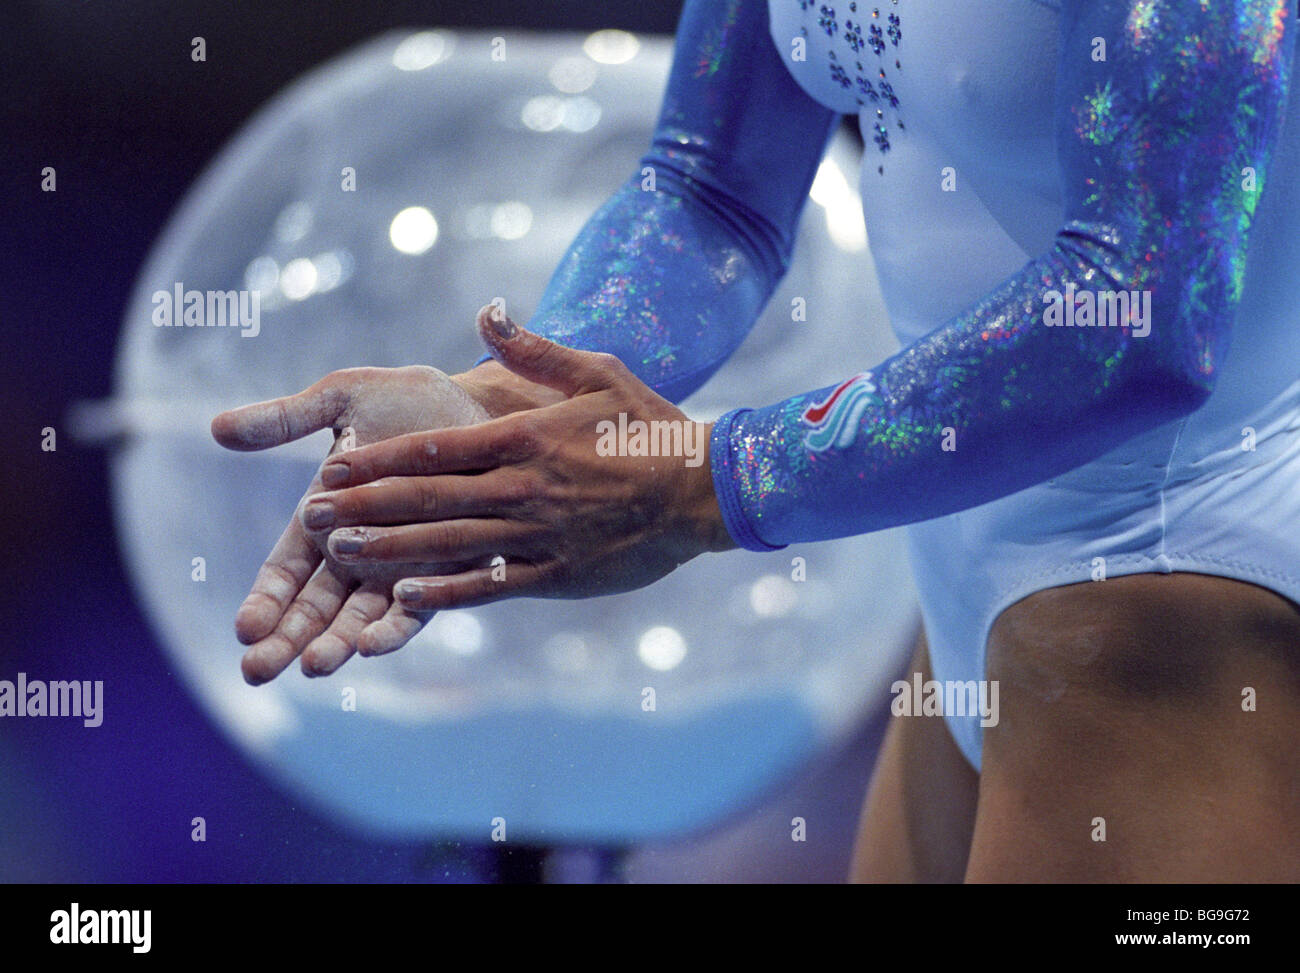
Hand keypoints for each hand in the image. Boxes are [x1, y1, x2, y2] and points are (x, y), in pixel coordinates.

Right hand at [211, 358, 553, 683]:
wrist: (486, 405)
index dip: (264, 600)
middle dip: (285, 641)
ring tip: (316, 665)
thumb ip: (286, 419)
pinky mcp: (449, 570)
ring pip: (361, 619)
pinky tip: (372, 643)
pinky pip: (418, 607)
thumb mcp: (343, 399)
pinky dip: (394, 626)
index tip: (243, 627)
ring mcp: (404, 567)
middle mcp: (361, 553)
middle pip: (314, 610)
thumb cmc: (413, 400)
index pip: (284, 573)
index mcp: (327, 519)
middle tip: (256, 671)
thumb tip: (216, 427)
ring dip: (337, 644)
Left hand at [301, 307, 736, 613]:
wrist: (703, 489)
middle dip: (364, 507)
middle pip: (428, 498)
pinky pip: (492, 584)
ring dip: (389, 550)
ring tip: (340, 554)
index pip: (435, 448)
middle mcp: (524, 487)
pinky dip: (447, 590)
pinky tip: (403, 596)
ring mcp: (539, 534)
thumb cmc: (649, 425)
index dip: (377, 459)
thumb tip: (486, 311)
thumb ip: (535, 349)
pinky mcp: (557, 573)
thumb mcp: (597, 372)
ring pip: (449, 543)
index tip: (332, 466)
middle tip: (310, 516)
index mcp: (527, 437)